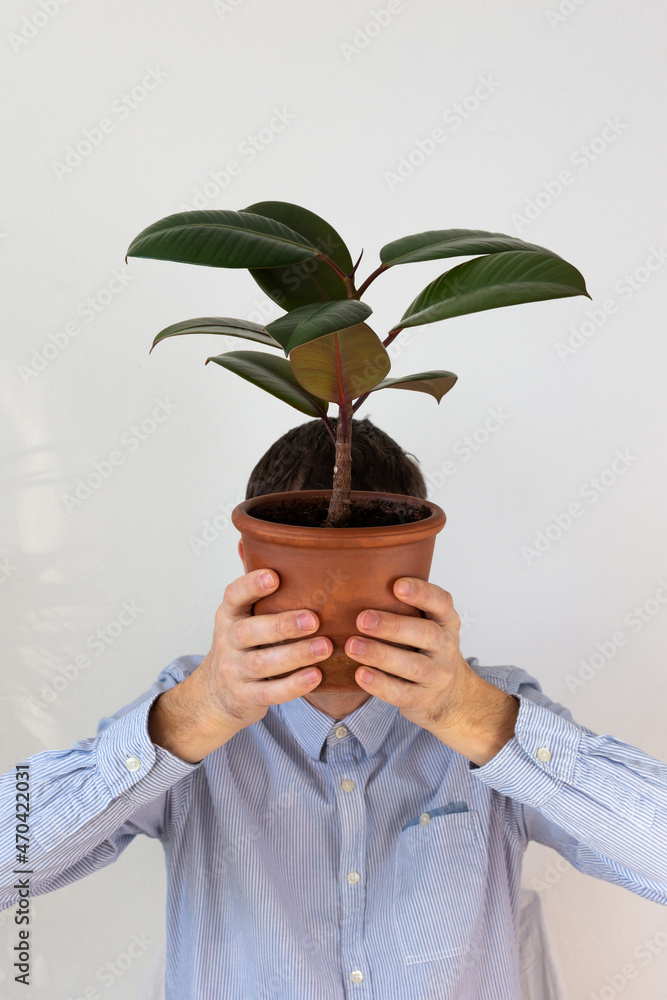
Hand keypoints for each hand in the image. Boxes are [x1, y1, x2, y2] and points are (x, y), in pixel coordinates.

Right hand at [149, 568, 330, 761]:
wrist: (215, 696)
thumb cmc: (240, 645)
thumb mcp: (239, 614)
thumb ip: (250, 583)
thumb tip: (249, 537)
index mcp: (229, 614)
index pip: (234, 596)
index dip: (251, 586)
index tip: (274, 576)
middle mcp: (229, 641)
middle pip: (251, 632)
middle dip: (283, 625)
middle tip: (314, 619)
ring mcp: (235, 671)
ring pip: (263, 663)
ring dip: (295, 655)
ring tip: (325, 647)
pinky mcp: (247, 697)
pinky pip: (270, 693)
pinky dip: (293, 686)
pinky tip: (316, 676)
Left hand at [345, 577, 518, 765]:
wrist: (452, 697)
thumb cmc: (426, 651)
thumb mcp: (427, 625)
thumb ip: (405, 608)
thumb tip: (357, 582)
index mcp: (446, 621)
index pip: (441, 602)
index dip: (421, 592)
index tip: (397, 585)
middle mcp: (446, 647)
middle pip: (425, 634)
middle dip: (392, 625)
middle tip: (362, 619)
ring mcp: (437, 675)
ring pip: (413, 665)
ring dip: (381, 655)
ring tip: (353, 646)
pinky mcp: (423, 699)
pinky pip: (402, 693)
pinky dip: (380, 684)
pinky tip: (360, 674)